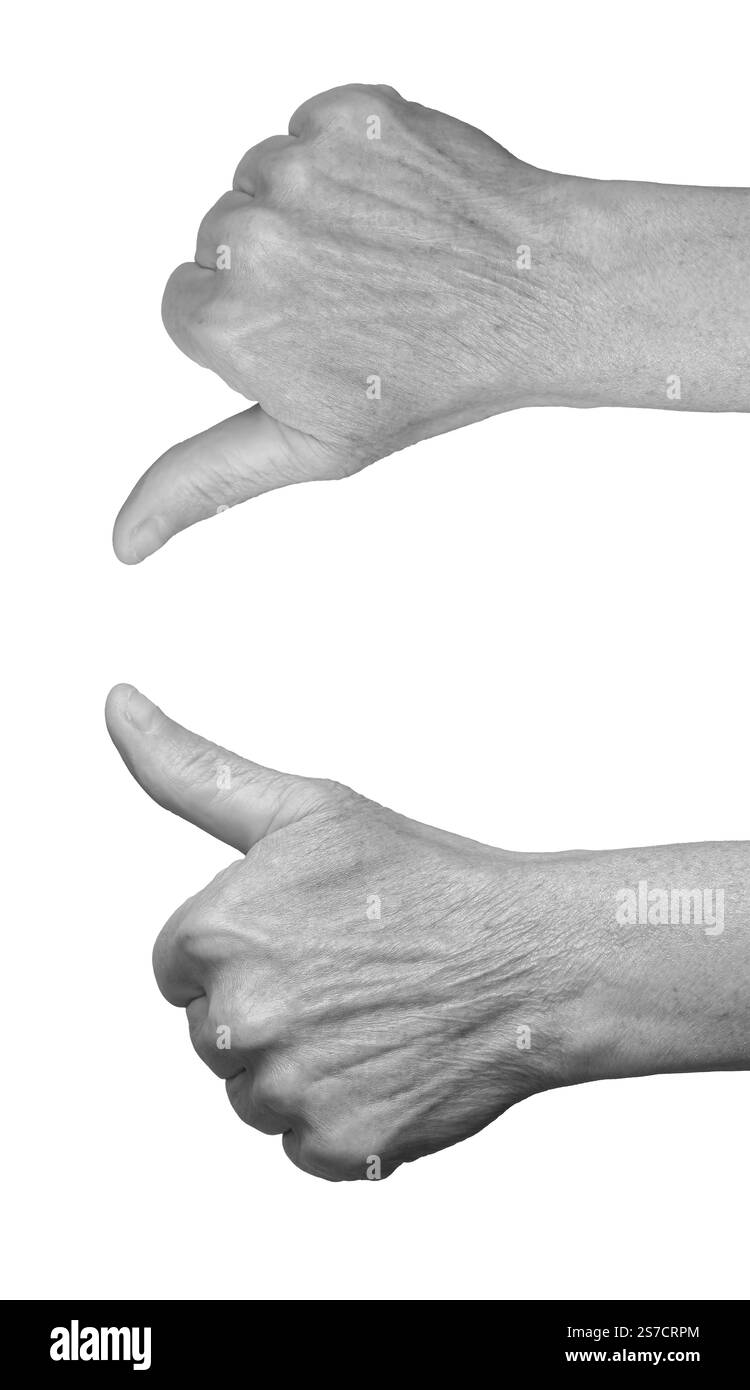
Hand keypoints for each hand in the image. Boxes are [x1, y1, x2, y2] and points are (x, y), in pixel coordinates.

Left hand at [105, 683, 585, 1179]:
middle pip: (212, 1034)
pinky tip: (389, 1064)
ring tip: (371, 1018)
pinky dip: (340, 1115)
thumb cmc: (421, 876)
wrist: (531, 955)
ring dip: (299, 1068)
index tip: (306, 934)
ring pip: (253, 1094)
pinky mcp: (338, 1146)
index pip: (178, 967)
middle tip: (349, 973)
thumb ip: (193, 769)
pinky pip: (303, 1142)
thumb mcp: (304, 808)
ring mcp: (290, 1089)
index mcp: (216, 933)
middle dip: (266, 1009)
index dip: (242, 949)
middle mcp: (239, 1019)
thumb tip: (117, 704)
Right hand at [113, 83, 593, 563]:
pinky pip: (314, 128)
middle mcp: (253, 236)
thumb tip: (123, 543)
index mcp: (230, 321)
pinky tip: (400, 204)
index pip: (186, 304)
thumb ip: (203, 481)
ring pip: (264, 179)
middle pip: (219, 238)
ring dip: (313, 209)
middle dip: (274, 265)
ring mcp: (305, 168)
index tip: (310, 337)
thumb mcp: (310, 449)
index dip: (248, 325)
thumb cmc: (429, 384)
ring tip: (383, 252)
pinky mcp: (351, 115)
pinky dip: (352, 159)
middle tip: (357, 299)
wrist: (538, 299)